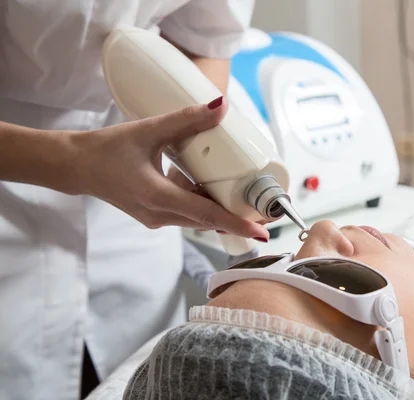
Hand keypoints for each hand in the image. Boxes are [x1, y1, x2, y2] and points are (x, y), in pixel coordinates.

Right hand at [71, 96, 268, 239]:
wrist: (76, 166)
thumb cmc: (106, 150)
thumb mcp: (148, 131)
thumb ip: (185, 120)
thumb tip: (220, 108)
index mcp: (157, 196)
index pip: (206, 215)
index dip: (236, 223)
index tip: (260, 231)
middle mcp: (158, 214)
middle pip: (207, 219)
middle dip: (236, 215)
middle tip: (262, 210)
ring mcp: (155, 218)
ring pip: (197, 218)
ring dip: (218, 208)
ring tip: (241, 194)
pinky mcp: (153, 214)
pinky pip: (185, 213)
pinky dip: (201, 202)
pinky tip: (208, 185)